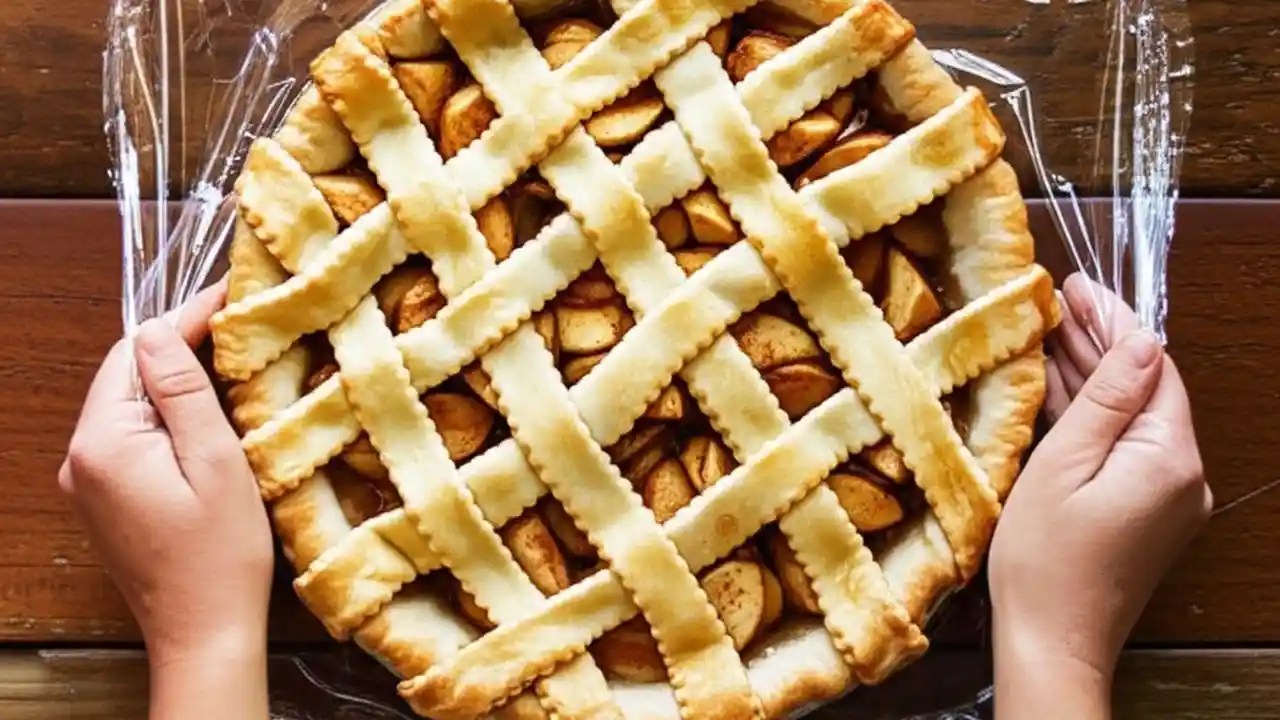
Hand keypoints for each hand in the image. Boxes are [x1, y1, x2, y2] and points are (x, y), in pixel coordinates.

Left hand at [59, 282, 271, 717]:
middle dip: (179, 347)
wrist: (203, 632)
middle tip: (239, 323)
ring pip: (130, 406)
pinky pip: (132, 438)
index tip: (231, 294)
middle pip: (127, 377)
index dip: (183, 319)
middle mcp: (81, 458)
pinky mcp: (105, 500)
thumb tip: (158, 329)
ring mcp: (88, 481)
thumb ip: (182, 392)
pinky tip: (207, 412)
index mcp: (103, 443)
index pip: (135, 353)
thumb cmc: (220, 554)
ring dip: (175, 381)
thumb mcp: (214, 462)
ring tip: (231, 359)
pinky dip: (166, 416)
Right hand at [989, 274, 1211, 717]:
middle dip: (1103, 344)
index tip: (1077, 286)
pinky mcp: (1146, 513)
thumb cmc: (1046, 558)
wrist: (1051, 640)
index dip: (1114, 321)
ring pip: (1133, 417)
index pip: (1153, 365)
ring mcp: (1168, 496)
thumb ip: (1106, 399)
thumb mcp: (1065, 464)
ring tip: (1050, 335)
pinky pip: (1125, 447)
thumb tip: (1141, 340)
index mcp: (1170, 456)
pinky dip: (1094, 417)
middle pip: (1146, 389)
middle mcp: (1184, 473)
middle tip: (1058, 302)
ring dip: (1095, 378)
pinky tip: (1060, 391)